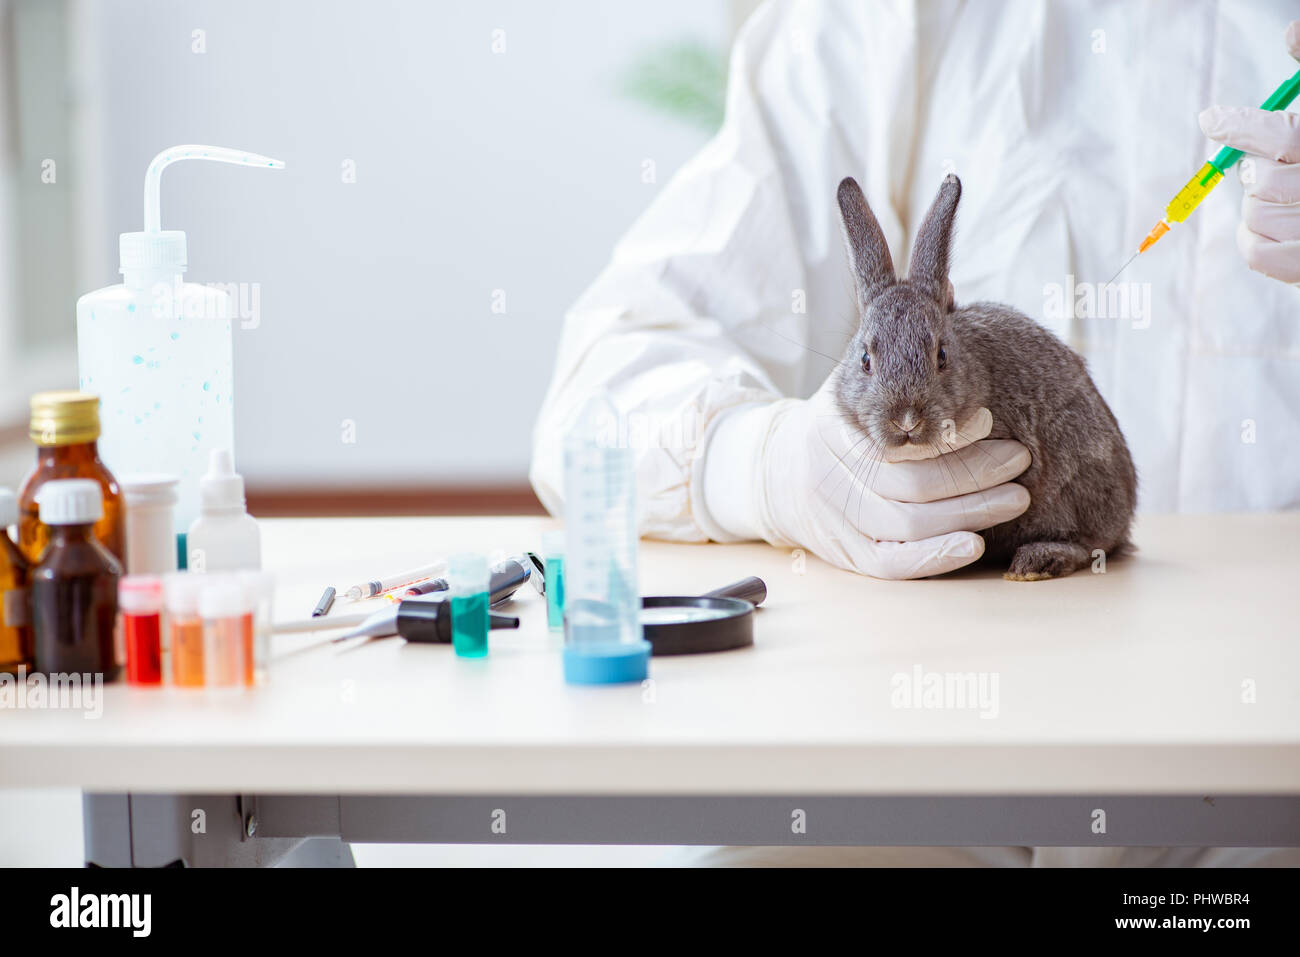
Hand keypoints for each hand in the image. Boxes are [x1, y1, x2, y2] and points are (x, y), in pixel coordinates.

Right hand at [748, 380, 1030, 579]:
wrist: (775, 473)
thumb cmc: (836, 421)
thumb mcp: (851, 380)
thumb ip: (896, 354)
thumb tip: (950, 290)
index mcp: (835, 429)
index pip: (900, 438)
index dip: (950, 435)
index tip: (992, 420)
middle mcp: (831, 477)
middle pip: (912, 486)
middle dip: (975, 474)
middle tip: (1020, 459)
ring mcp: (838, 520)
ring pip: (909, 527)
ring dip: (970, 513)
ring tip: (1016, 497)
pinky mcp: (849, 555)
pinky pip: (891, 564)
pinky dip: (933, 559)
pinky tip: (973, 544)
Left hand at [1198, 20, 1299, 285]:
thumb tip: (1291, 31)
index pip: (1284, 138)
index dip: (1243, 127)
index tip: (1210, 119)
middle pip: (1260, 180)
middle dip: (1257, 174)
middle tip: (1272, 172)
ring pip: (1254, 214)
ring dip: (1258, 210)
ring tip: (1287, 206)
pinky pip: (1255, 251)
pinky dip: (1255, 242)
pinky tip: (1276, 234)